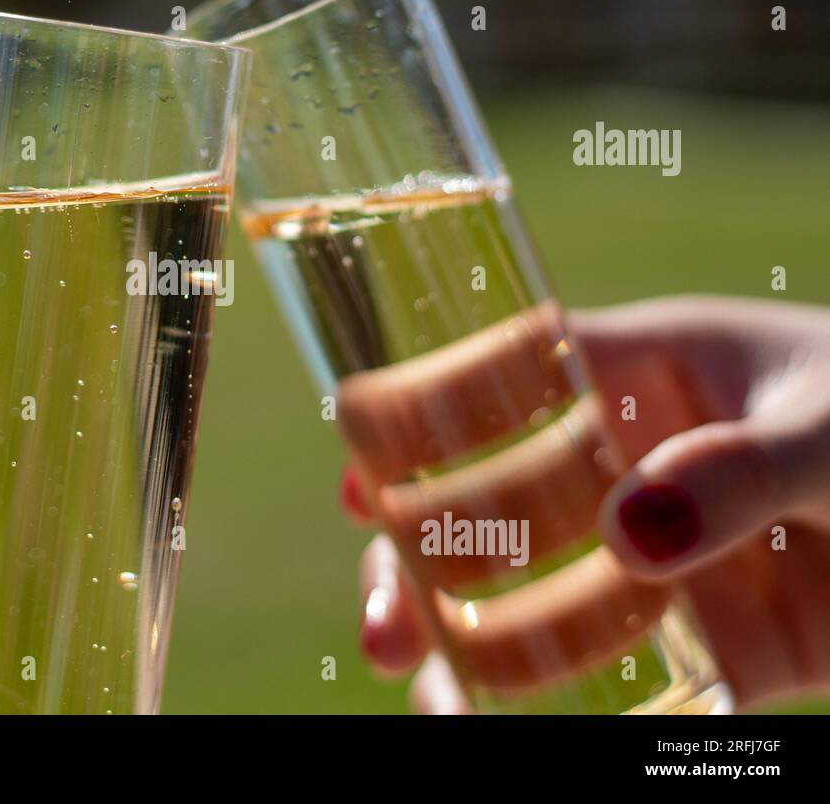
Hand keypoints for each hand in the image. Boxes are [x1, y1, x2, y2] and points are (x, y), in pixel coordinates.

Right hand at [340, 296, 829, 710]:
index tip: (359, 473)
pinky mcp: (719, 642)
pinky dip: (570, 710)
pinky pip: (629, 680)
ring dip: (478, 648)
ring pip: (544, 598)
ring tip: (431, 697)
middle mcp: (641, 463)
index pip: (514, 380)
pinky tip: (511, 729)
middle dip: (427, 562)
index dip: (426, 421)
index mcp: (655, 373)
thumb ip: (743, 468)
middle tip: (388, 625)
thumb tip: (627, 534)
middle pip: (497, 505)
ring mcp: (672, 557)